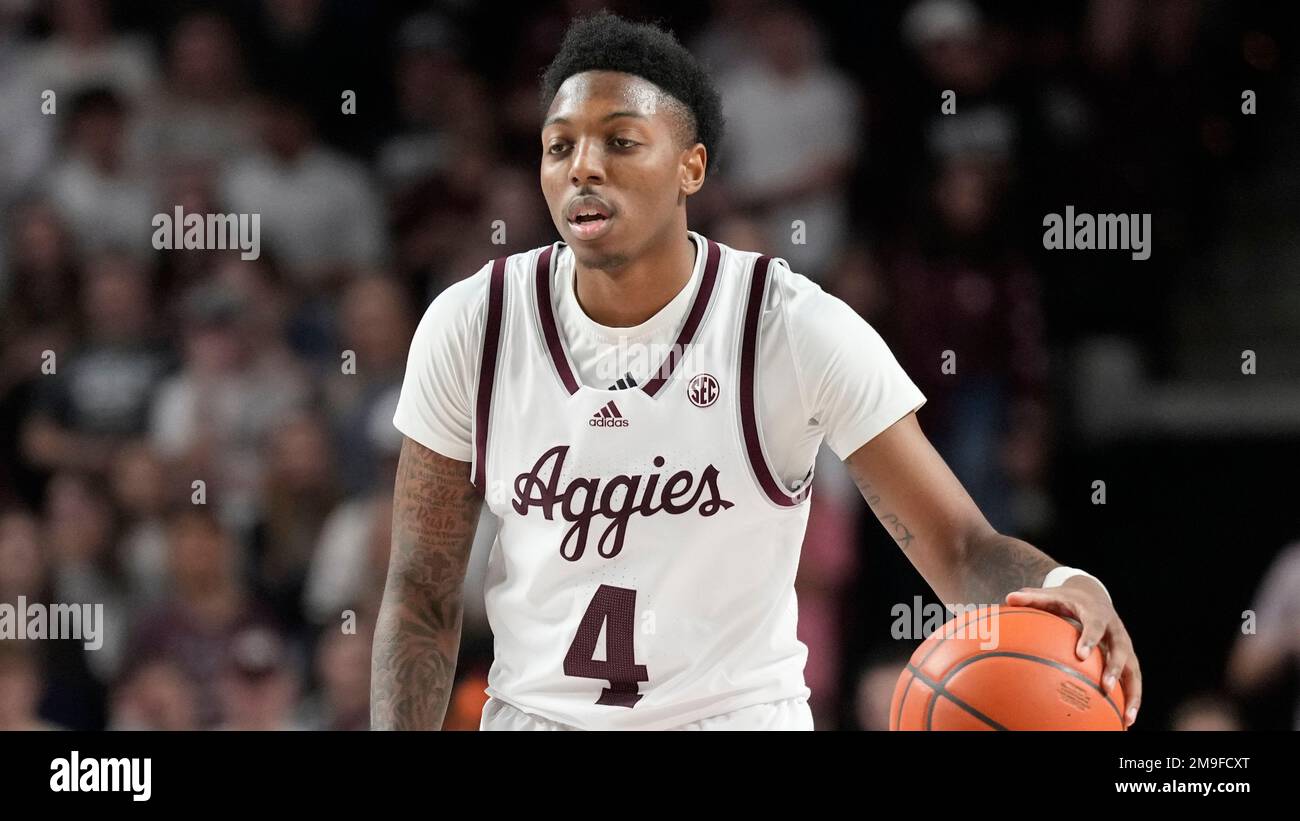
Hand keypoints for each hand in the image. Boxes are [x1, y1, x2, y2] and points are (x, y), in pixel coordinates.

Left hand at [1005, 576, 1141, 727]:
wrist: (1094, 595)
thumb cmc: (1069, 599)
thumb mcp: (1053, 595)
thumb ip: (1032, 597)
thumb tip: (1009, 597)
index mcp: (1097, 613)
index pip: (1095, 625)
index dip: (1089, 639)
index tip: (1081, 655)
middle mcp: (1115, 630)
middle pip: (1121, 649)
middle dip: (1114, 668)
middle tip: (1105, 687)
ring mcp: (1124, 645)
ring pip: (1133, 669)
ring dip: (1132, 693)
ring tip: (1127, 718)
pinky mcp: (1128, 658)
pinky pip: (1132, 680)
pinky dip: (1132, 699)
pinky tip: (1126, 720)